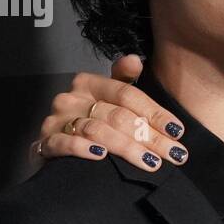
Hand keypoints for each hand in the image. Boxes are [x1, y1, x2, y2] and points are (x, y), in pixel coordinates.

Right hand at [30, 54, 186, 171]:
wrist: (57, 149)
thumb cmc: (91, 121)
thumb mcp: (109, 99)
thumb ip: (124, 80)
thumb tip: (135, 60)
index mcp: (89, 83)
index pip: (127, 94)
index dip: (154, 112)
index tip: (177, 131)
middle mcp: (71, 98)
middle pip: (117, 116)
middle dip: (149, 137)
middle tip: (173, 154)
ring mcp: (56, 120)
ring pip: (97, 131)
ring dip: (128, 148)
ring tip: (151, 162)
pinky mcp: (45, 143)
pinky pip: (64, 143)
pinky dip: (82, 149)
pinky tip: (102, 156)